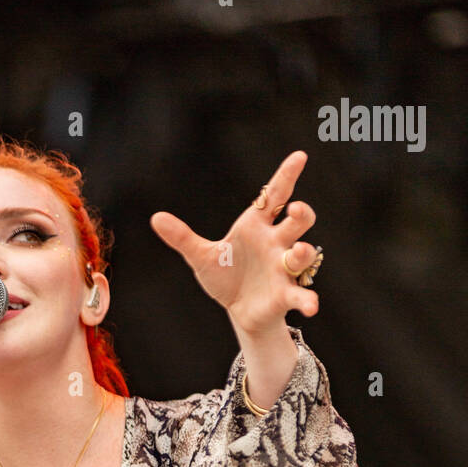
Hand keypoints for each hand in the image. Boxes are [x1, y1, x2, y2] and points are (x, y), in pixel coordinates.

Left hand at [150, 150, 320, 336]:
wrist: (238, 309)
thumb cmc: (226, 276)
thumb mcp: (201, 257)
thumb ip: (182, 238)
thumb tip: (155, 218)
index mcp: (257, 227)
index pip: (275, 196)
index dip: (286, 176)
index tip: (299, 157)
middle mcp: (276, 244)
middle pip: (298, 221)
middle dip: (302, 213)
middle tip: (294, 210)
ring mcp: (283, 269)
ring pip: (303, 254)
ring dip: (303, 252)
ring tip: (297, 253)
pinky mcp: (285, 294)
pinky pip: (300, 296)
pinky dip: (307, 301)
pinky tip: (311, 308)